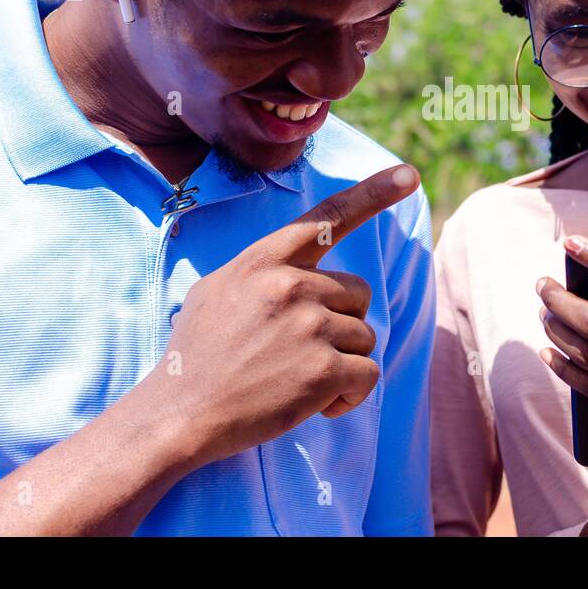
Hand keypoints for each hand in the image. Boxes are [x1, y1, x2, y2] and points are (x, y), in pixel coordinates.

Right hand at [151, 164, 419, 469]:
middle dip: (340, 323)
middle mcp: (292, 284)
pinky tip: (313, 404)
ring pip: (364, 337)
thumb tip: (302, 269)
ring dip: (341, 363)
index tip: (409, 175)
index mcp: (266, 260)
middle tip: (298, 350)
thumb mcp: (217, 290)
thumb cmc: (197, 354)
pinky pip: (368, 374)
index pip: (328, 218)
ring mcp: (310, 325)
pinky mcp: (324, 369)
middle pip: (358, 294)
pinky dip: (348, 395)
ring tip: (295, 379)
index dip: (373, 193)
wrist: (178, 413)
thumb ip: (264, 271)